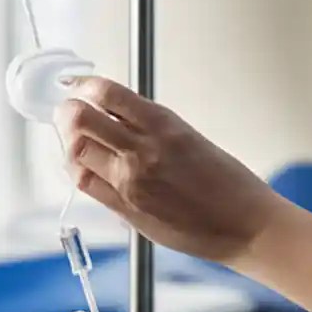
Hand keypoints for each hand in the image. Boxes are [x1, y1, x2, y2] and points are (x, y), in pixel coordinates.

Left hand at [53, 76, 284, 262]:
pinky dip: (78, 170)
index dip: (83, 86)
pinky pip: (86, 184)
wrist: (244, 225)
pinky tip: (84, 166)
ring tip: (76, 141)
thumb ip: (151, 129)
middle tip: (68, 112)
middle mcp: (143, 150)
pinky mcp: (126, 209)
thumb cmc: (229, 184)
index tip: (76, 86)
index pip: (107, 93)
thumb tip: (116, 117)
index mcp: (165, 125)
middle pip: (80, 120)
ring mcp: (131, 181)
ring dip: (69, 143)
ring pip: (76, 152)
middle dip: (67, 112)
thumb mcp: (191, 139)